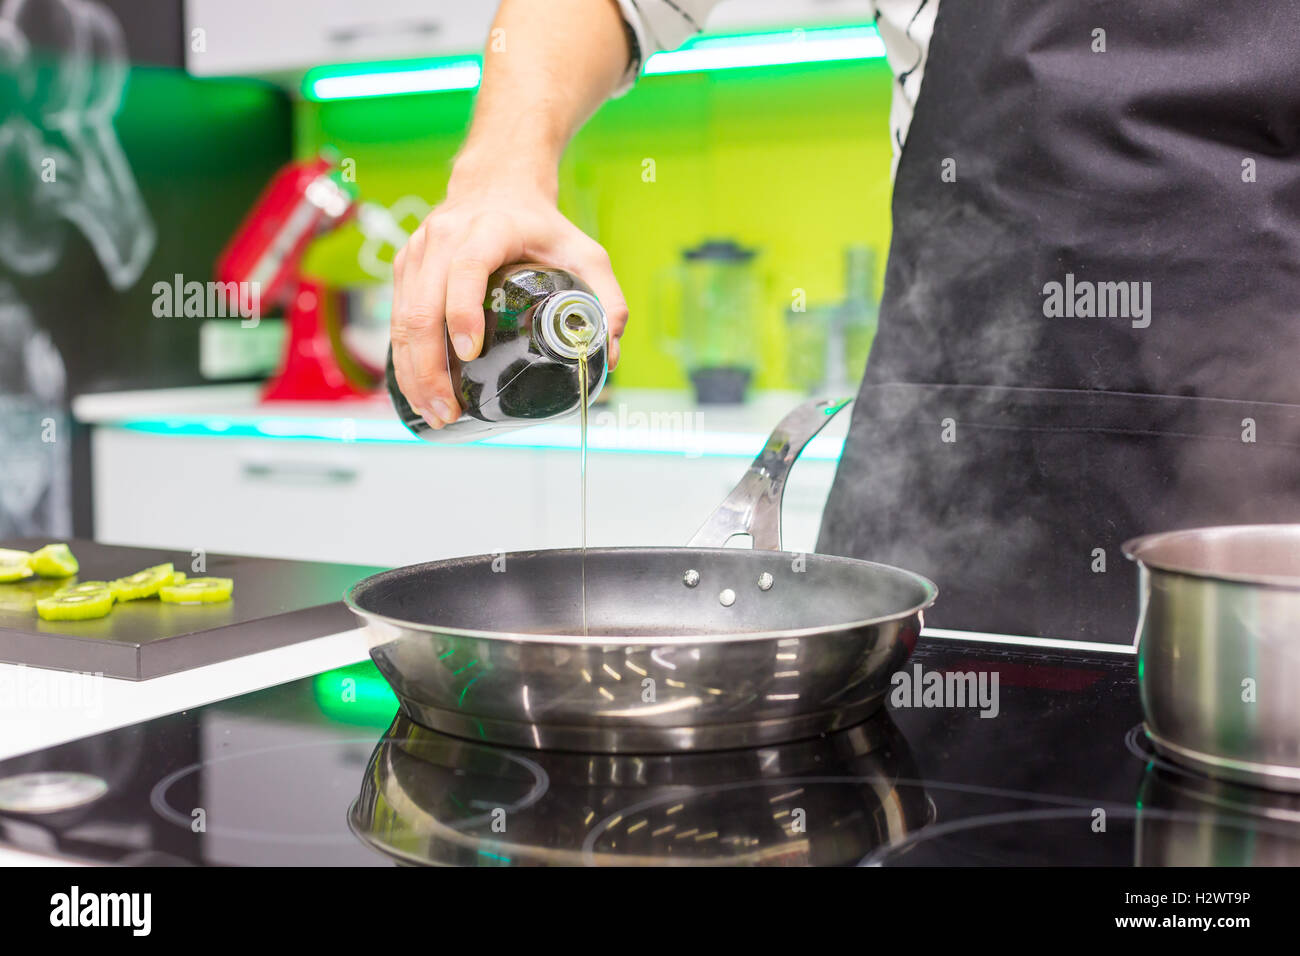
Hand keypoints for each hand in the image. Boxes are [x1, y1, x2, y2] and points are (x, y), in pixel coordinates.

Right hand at [390, 161, 628, 428]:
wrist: (498, 185)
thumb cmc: (541, 226)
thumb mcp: (586, 254)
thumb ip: (608, 301)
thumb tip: (608, 355)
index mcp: (489, 229)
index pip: (467, 269)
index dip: (463, 311)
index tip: (469, 352)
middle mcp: (445, 237)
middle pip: (423, 306)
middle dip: (431, 367)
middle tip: (448, 411)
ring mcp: (419, 252)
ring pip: (403, 318)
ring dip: (413, 372)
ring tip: (434, 413)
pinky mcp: (405, 266)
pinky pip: (396, 319)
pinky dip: (404, 360)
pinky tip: (418, 391)